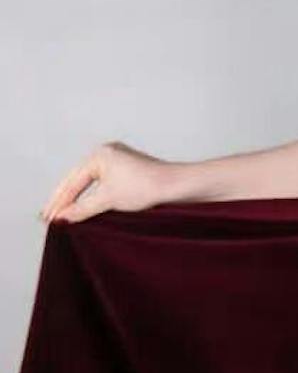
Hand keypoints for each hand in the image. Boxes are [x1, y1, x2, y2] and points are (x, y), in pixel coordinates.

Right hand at [39, 140, 172, 224]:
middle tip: (47, 218)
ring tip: (61, 216)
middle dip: (64, 200)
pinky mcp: (127, 169)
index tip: (47, 219)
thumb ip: (81, 209)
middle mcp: (108, 152)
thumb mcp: (107, 200)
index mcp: (100, 154)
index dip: (58, 203)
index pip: (72, 182)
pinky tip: (83, 208)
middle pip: (78, 180)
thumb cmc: (145, 187)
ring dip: (77, 199)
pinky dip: (91, 196)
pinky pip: (102, 184)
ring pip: (90, 183)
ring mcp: (118, 159)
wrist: (175, 185)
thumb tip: (61, 218)